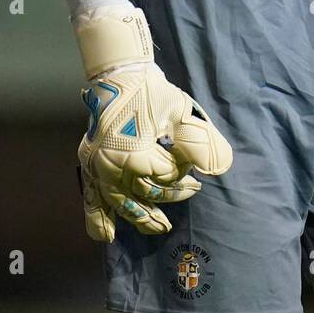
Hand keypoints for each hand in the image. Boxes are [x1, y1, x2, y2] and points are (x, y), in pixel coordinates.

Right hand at [73, 4, 232, 241]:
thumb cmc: (151, 93)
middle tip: (190, 195)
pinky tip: (105, 236)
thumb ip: (200, 140)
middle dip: (167, 197)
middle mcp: (110, 165)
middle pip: (143, 193)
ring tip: (158, 228)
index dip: (180, 171)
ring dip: (139, 216)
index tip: (192, 164)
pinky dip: (97, 218)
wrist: (120, 76)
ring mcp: (97, 166)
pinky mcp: (91, 163)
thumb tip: (222, 165)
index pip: (163, 176)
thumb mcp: (180, 112)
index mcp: (132, 153)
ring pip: (119, 202)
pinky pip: (92, 197)